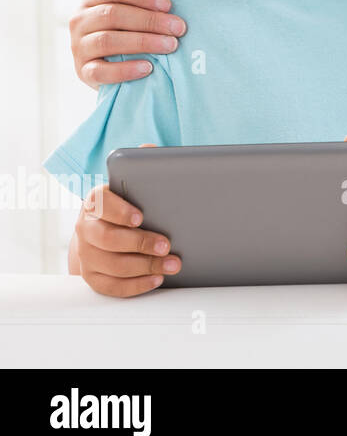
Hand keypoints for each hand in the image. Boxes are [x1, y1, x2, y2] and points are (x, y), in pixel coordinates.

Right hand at [70, 0, 185, 87]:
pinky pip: (100, 72)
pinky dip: (125, 70)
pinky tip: (148, 68)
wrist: (118, 63)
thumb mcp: (130, 0)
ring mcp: (78, 47)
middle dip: (149, 20)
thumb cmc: (129, 24)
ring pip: (107, 41)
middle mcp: (79, 21)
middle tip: (180, 28)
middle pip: (112, 15)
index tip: (169, 4)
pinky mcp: (83, 72)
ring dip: (142, 42)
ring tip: (171, 46)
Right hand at [72, 147, 181, 296]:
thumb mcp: (134, 183)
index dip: (119, 211)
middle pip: (108, 239)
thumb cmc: (128, 204)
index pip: (101, 203)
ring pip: (111, 265)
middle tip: (167, 245)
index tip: (140, 217)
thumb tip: (148, 149)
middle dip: (140, 243)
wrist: (105, 230)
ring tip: (172, 264)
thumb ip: (142, 164)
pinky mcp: (92, 275)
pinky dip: (135, 285)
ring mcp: (87, 253)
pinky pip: (110, 286)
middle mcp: (86, 227)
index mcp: (96, 201)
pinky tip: (156, 280)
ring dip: (144, 266)